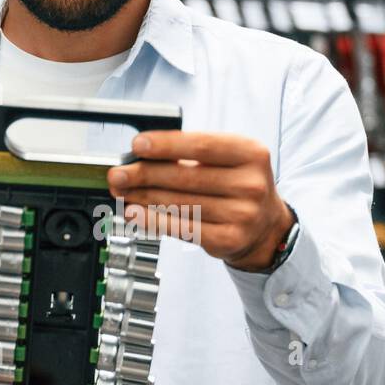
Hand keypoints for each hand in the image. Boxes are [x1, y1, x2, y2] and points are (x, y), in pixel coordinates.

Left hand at [107, 131, 293, 271]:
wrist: (266, 226)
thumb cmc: (238, 186)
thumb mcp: (229, 160)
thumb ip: (192, 154)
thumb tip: (142, 156)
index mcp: (251, 154)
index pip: (201, 145)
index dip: (166, 145)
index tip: (137, 145)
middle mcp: (250, 184)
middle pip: (185, 176)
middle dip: (144, 174)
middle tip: (118, 173)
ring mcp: (242, 214)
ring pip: (180, 203)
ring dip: (143, 197)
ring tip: (121, 191)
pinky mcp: (229, 239)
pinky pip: (183, 228)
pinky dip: (154, 220)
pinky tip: (135, 212)